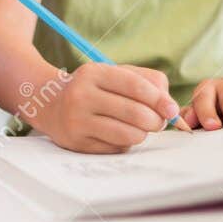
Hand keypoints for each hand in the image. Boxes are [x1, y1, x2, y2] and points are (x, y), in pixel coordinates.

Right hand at [30, 63, 180, 152]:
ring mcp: (77, 121)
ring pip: (128, 134)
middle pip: (135, 113)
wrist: (51, 105)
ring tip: (139, 129)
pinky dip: (125, 143)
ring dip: (142, 134)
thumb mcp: (115, 74)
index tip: (171, 110)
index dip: (159, 100)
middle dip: (155, 121)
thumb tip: (170, 109)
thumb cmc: (94, 89)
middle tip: (158, 123)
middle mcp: (81, 95)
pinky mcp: (77, 142)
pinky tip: (118, 135)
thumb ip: (148, 82)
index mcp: (93, 73)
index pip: (136, 86)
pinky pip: (117, 148)